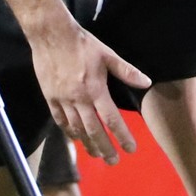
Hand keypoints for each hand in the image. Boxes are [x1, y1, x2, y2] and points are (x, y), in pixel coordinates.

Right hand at [26, 16, 150, 165]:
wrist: (51, 34)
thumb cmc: (82, 43)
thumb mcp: (108, 54)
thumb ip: (126, 71)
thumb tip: (146, 82)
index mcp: (95, 89)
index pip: (112, 119)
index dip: (122, 136)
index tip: (130, 149)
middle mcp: (79, 99)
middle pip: (94, 130)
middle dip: (105, 148)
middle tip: (113, 161)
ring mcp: (62, 99)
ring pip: (76, 128)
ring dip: (87, 144)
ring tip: (96, 154)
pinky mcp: (50, 97)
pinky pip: (59, 120)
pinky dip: (68, 131)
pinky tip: (75, 138)